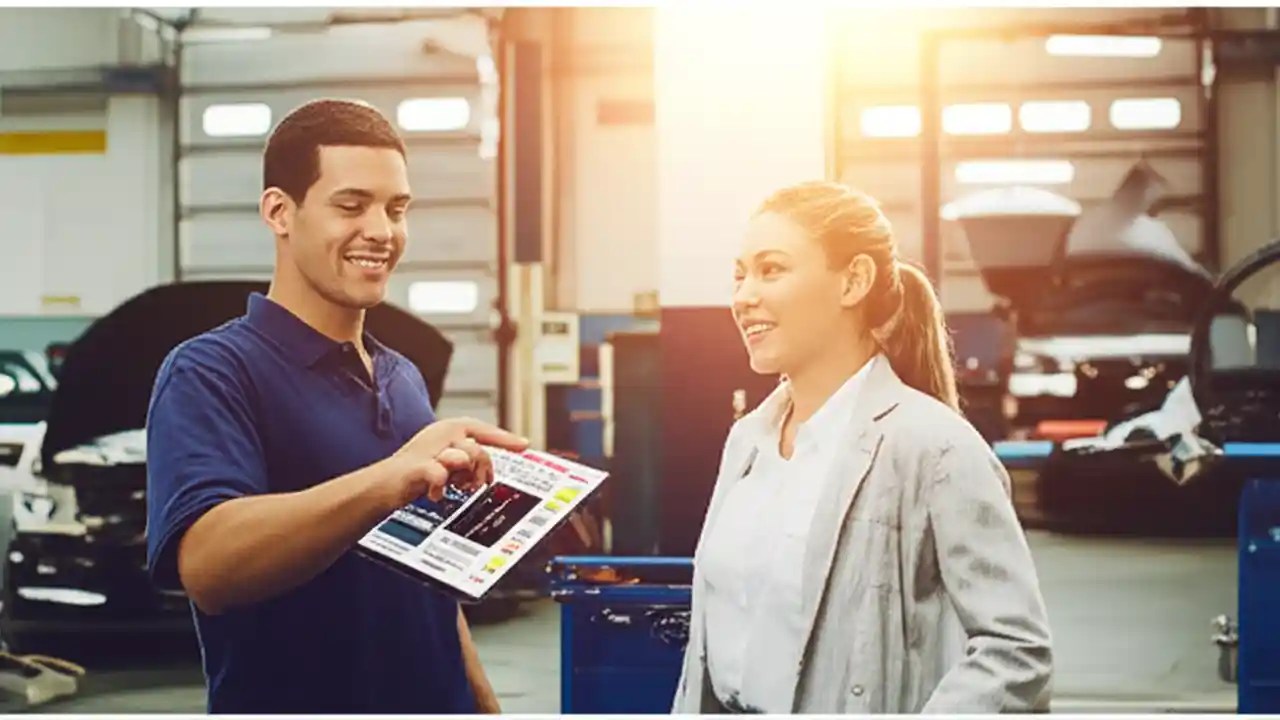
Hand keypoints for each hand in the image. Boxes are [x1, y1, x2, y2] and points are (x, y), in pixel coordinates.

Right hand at [386, 418, 528, 506]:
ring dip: (463, 478)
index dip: (504, 438)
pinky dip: (440, 487)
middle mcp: (441, 433)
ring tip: (454, 487)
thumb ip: (466, 460)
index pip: (482, 429)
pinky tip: (436, 494)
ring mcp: (429, 448)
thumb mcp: (447, 462)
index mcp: (448, 429)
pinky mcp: (416, 466)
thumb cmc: (417, 473)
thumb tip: (489, 470)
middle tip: (473, 485)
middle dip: (482, 471)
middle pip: (479, 450)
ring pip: (466, 457)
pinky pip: (440, 473)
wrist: (383, 485)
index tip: (524, 445)